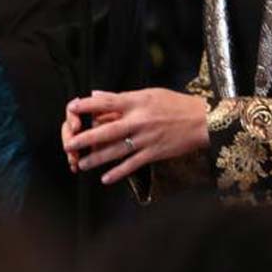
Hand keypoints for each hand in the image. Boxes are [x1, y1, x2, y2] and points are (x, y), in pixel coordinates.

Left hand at [63, 89, 209, 183]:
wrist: (202, 120)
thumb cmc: (175, 104)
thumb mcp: (149, 93)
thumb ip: (122, 96)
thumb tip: (97, 93)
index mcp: (136, 103)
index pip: (106, 103)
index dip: (87, 105)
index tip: (71, 108)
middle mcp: (139, 120)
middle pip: (107, 130)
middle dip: (86, 139)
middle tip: (69, 145)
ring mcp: (146, 138)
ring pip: (117, 150)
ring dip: (97, 158)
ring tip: (82, 164)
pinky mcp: (154, 153)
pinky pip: (133, 164)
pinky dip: (119, 173)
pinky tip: (106, 179)